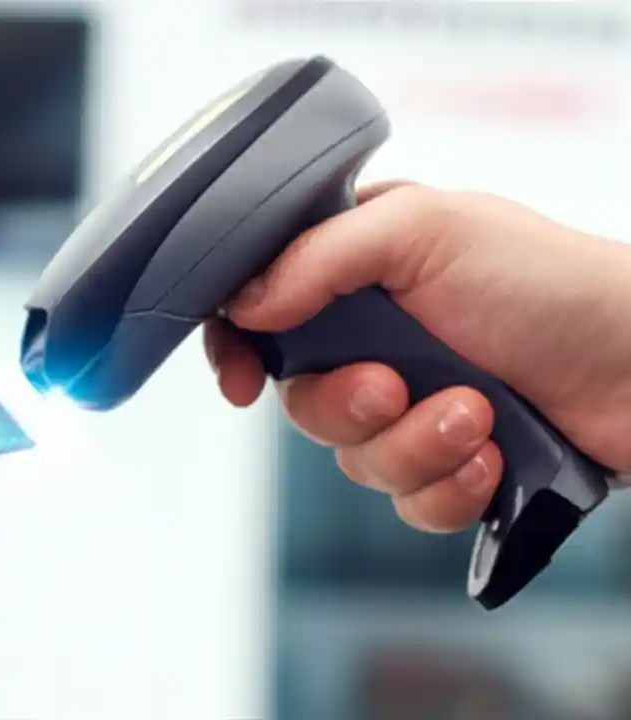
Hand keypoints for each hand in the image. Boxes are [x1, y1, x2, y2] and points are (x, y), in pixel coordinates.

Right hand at [206, 182, 630, 532]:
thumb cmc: (550, 283)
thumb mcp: (424, 230)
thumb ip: (317, 256)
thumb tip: (241, 305)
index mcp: (357, 270)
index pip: (259, 309)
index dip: (236, 349)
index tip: (240, 381)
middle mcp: (378, 338)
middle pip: (299, 399)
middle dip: (348, 406)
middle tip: (398, 386)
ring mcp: (416, 404)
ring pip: (354, 460)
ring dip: (414, 447)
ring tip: (480, 418)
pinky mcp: (454, 462)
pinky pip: (408, 501)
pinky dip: (449, 486)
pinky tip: (495, 459)